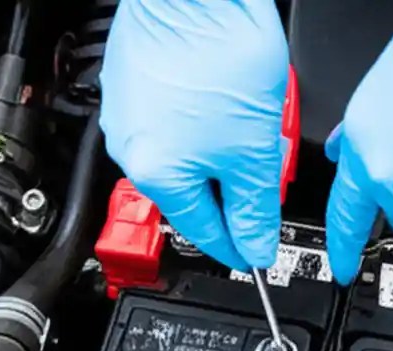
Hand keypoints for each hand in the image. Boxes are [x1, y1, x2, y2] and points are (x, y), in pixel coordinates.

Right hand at [100, 0, 287, 270]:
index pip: (204, 231)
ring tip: (251, 129)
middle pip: (193, 191)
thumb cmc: (218, 52)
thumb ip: (255, 207)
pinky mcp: (135, 79)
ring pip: (186, 152)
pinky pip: (175, 119)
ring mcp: (129, 110)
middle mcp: (131, 147)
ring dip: (221, 152)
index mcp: (156, 174)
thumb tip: (256, 246)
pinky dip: (205, 120)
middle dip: (233, 190)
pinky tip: (228, 102)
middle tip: (263, 183)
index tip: (254, 256)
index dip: (239, 246)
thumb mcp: (255, 149)